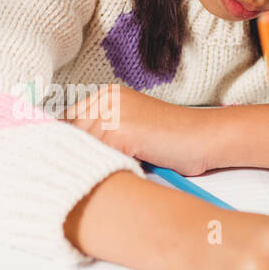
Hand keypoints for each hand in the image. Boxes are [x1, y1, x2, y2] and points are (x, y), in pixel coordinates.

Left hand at [63, 83, 209, 175]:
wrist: (203, 137)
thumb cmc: (172, 140)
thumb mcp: (130, 129)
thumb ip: (102, 133)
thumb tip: (69, 152)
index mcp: (106, 95)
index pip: (67, 121)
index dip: (65, 144)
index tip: (66, 161)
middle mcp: (105, 98)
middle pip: (69, 135)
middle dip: (76, 156)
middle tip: (86, 173)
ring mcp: (111, 112)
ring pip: (82, 148)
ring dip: (91, 165)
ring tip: (108, 174)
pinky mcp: (119, 130)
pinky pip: (97, 157)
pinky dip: (104, 169)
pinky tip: (120, 174)